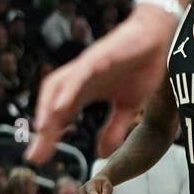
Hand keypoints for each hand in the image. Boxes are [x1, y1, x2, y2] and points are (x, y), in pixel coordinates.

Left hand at [26, 6, 175, 164]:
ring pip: (57, 88)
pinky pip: (78, 74)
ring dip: (47, 109)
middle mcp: (78, 80)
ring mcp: (85, 68)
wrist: (157, 36)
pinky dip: (68, 90)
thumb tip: (102, 155)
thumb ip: (114, 129)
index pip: (60, 118)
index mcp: (83, 92)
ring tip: (42, 131)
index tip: (39, 158)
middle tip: (36, 154)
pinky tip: (61, 106)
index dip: (48, 137)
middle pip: (52, 105)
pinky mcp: (97, 57)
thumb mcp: (128, 107)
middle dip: (43, 129)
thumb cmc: (140, 67)